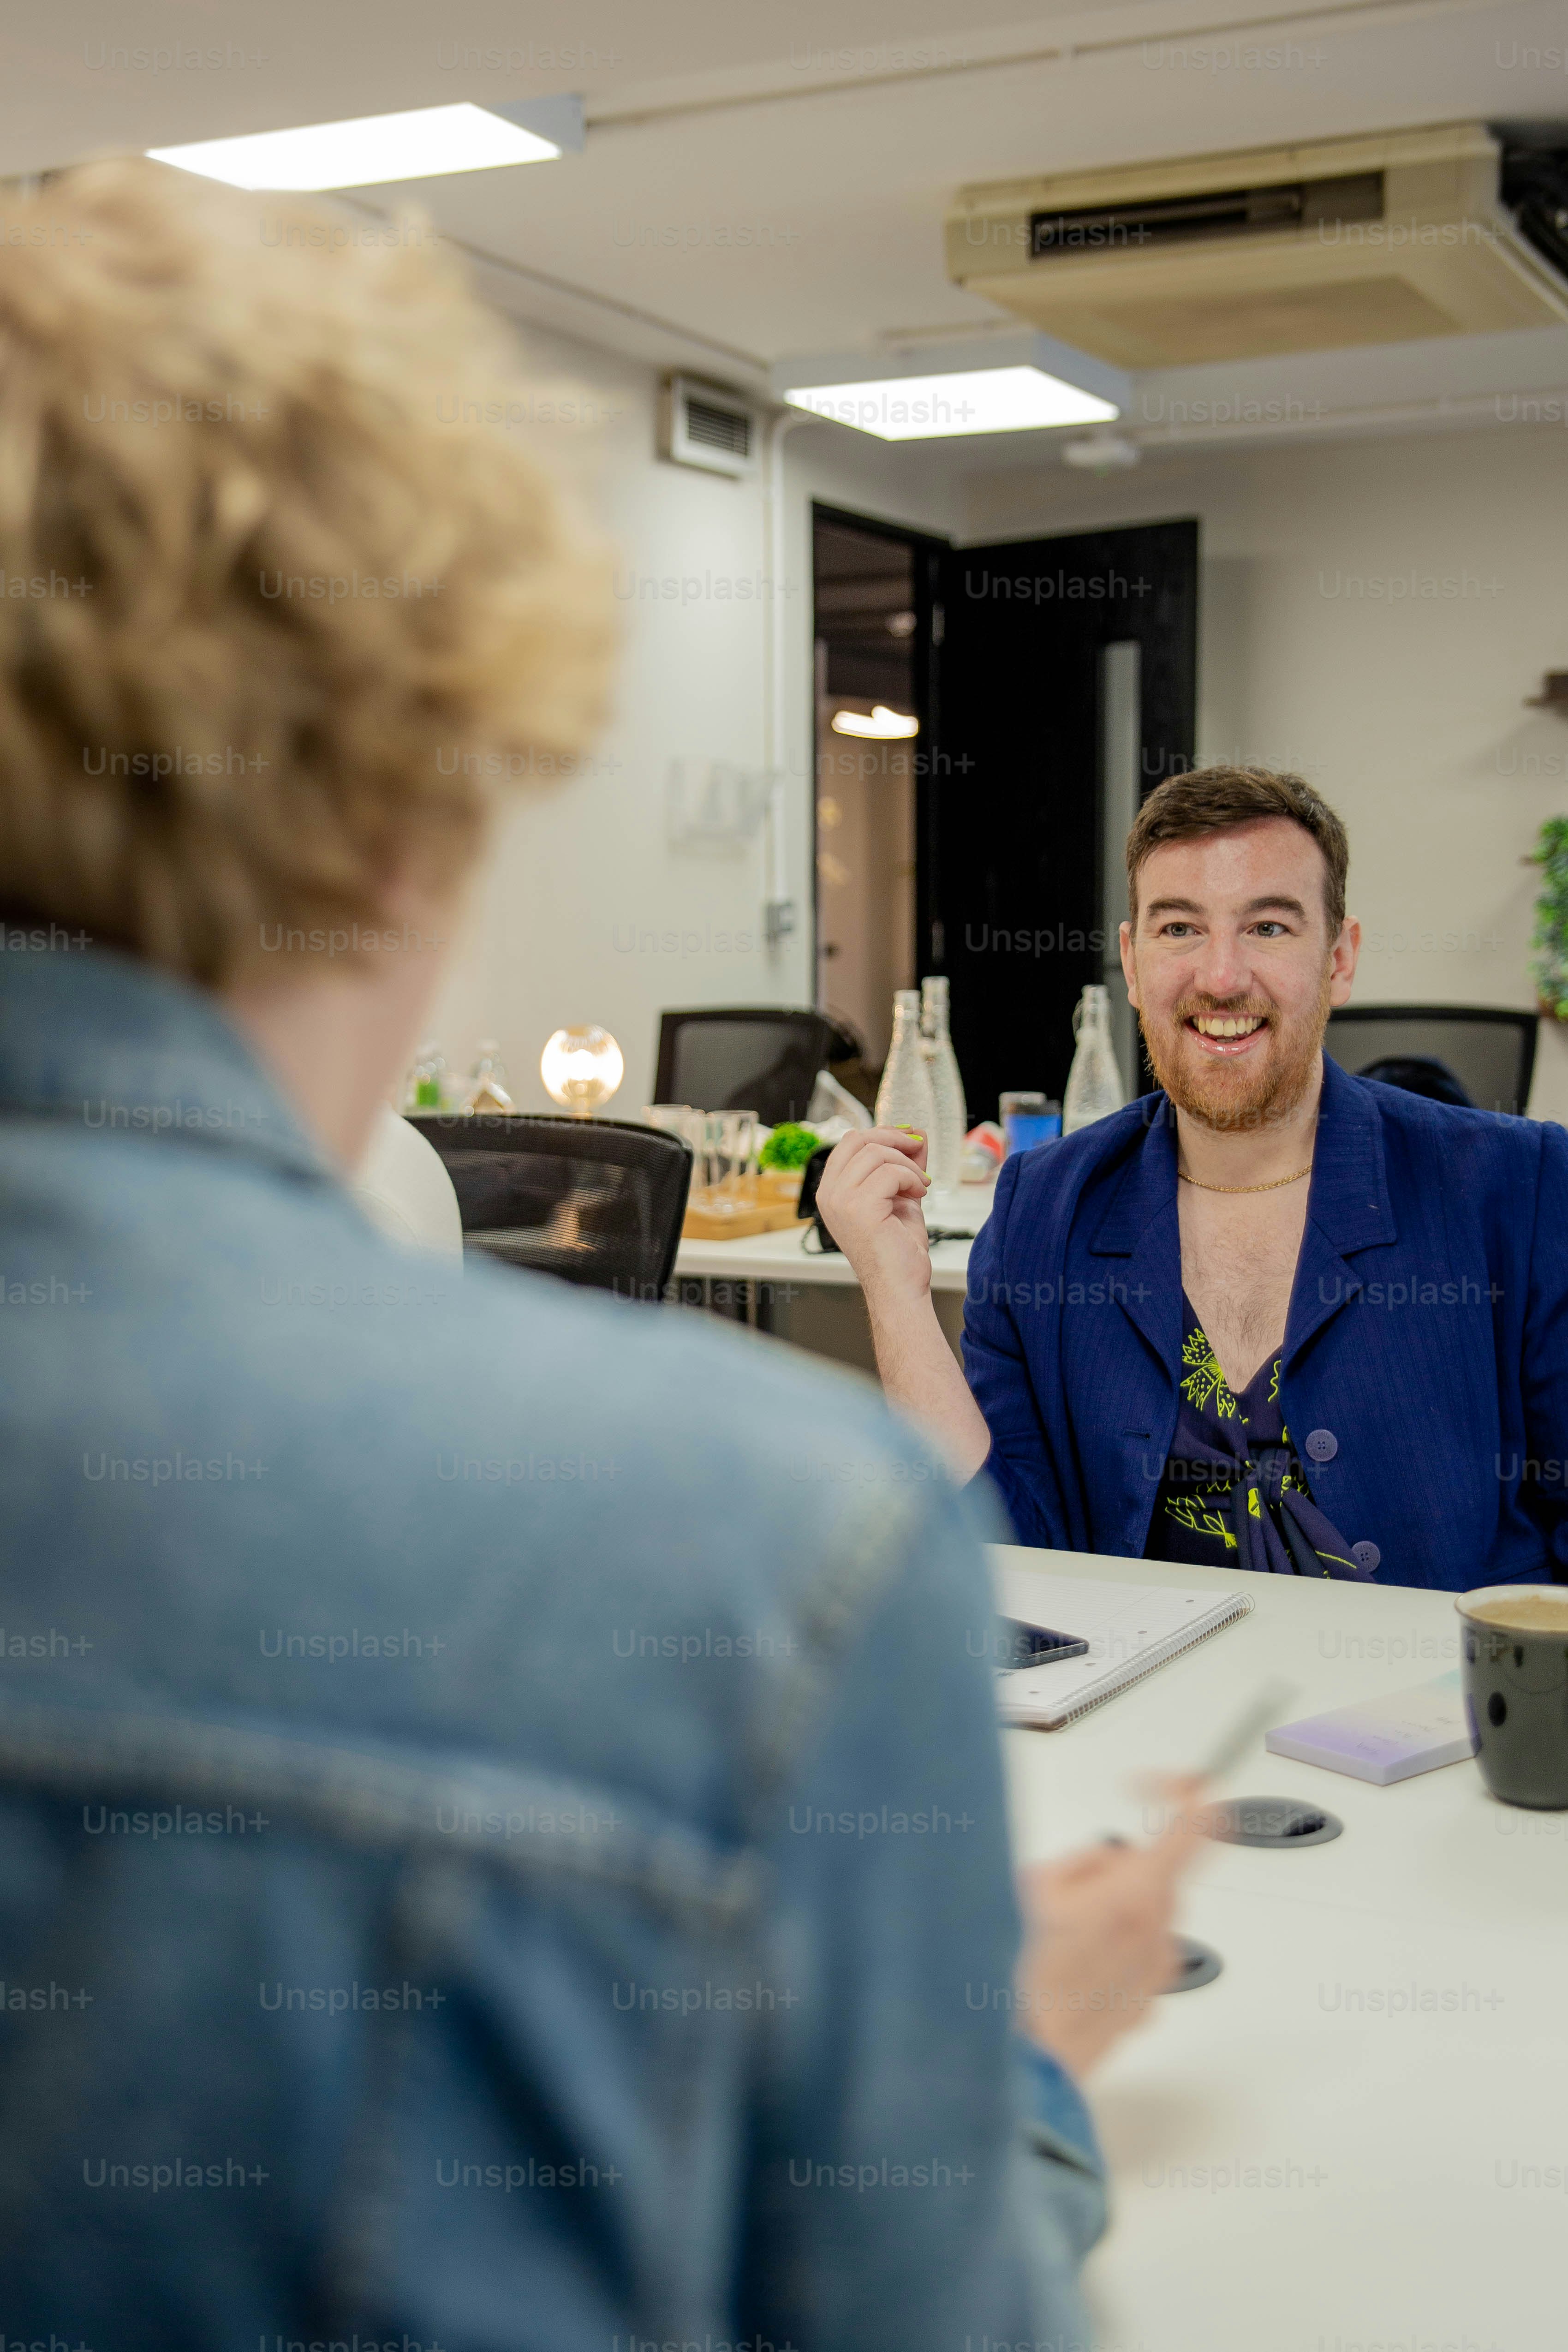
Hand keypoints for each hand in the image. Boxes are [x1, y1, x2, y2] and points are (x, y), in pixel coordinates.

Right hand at [814, 1127, 933, 1306]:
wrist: (900, 1287)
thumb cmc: (897, 1250)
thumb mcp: (901, 1196)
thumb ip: (904, 1165)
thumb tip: (918, 1133)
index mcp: (831, 1191)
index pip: (850, 1143)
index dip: (882, 1134)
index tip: (910, 1140)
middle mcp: (829, 1195)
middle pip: (859, 1140)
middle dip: (895, 1138)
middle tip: (919, 1152)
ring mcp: (840, 1201)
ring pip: (877, 1153)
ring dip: (907, 1164)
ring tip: (921, 1184)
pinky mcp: (858, 1208)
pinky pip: (890, 1173)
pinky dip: (911, 1179)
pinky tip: (919, 1194)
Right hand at [1012, 1775, 1210, 2078]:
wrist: (1027, 2057)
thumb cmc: (1022, 1977)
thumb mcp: (1034, 1885)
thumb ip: (1087, 1859)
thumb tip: (1109, 1860)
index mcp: (1136, 1893)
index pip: (1196, 1827)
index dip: (1189, 1795)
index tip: (1180, 1786)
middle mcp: (1159, 1932)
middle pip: (1164, 1875)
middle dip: (1126, 1870)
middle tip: (1073, 1889)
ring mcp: (1157, 1970)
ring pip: (1152, 1916)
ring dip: (1119, 1912)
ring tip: (1064, 1933)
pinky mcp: (1149, 1999)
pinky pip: (1142, 1955)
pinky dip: (1117, 1948)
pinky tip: (1074, 1963)